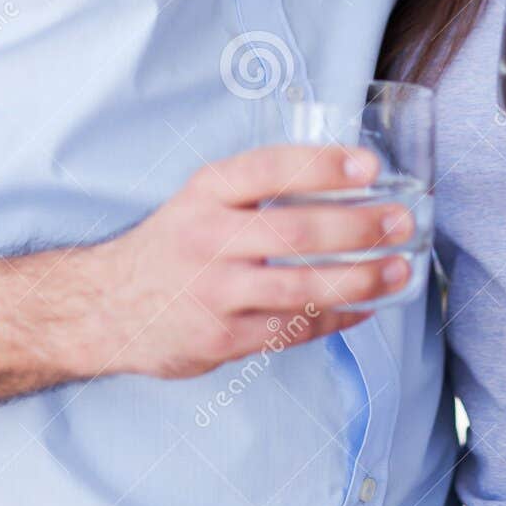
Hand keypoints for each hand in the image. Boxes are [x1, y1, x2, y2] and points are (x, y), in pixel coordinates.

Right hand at [90, 143, 413, 378]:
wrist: (104, 306)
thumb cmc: (172, 245)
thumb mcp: (201, 200)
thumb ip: (258, 189)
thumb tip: (344, 180)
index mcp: (207, 192)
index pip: (271, 169)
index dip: (324, 165)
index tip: (370, 166)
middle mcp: (208, 237)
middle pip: (296, 232)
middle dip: (359, 228)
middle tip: (402, 223)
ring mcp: (214, 292)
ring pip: (300, 287)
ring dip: (359, 279)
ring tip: (399, 271)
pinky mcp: (220, 339)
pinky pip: (291, 329)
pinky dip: (334, 318)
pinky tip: (365, 308)